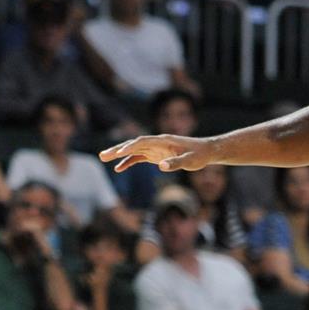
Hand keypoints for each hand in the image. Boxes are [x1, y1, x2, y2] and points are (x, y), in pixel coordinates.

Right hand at [99, 133, 214, 172]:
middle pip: (133, 144)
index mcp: (162, 141)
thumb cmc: (199, 155)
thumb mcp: (190, 161)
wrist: (206, 151)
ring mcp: (154, 148)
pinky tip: (119, 168)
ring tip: (103, 157)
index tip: (118, 153)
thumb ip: (176, 163)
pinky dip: (128, 162)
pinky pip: (138, 157)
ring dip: (118, 153)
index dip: (130, 147)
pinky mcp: (155, 155)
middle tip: (102, 155)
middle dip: (117, 149)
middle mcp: (156, 142)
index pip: (142, 142)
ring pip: (132, 150)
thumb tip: (161, 167)